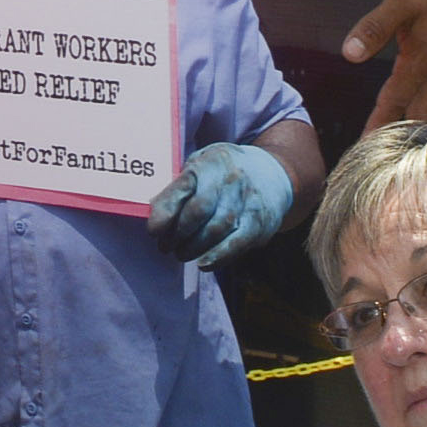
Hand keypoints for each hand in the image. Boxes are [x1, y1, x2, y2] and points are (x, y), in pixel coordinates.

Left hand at [146, 137, 294, 264]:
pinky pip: (236, 244)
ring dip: (193, 248)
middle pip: (198, 211)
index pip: (183, 187)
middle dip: (177, 234)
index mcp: (211, 162)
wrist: (273, 174)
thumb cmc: (223, 174)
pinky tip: (203, 264)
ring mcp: (249, 201)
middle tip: (166, 246)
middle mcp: (232, 179)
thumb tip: (155, 216)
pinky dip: (217, 257)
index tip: (153, 230)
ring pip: (216, 230)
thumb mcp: (201, 166)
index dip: (165, 211)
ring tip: (181, 253)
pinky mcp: (261, 223)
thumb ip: (180, 187)